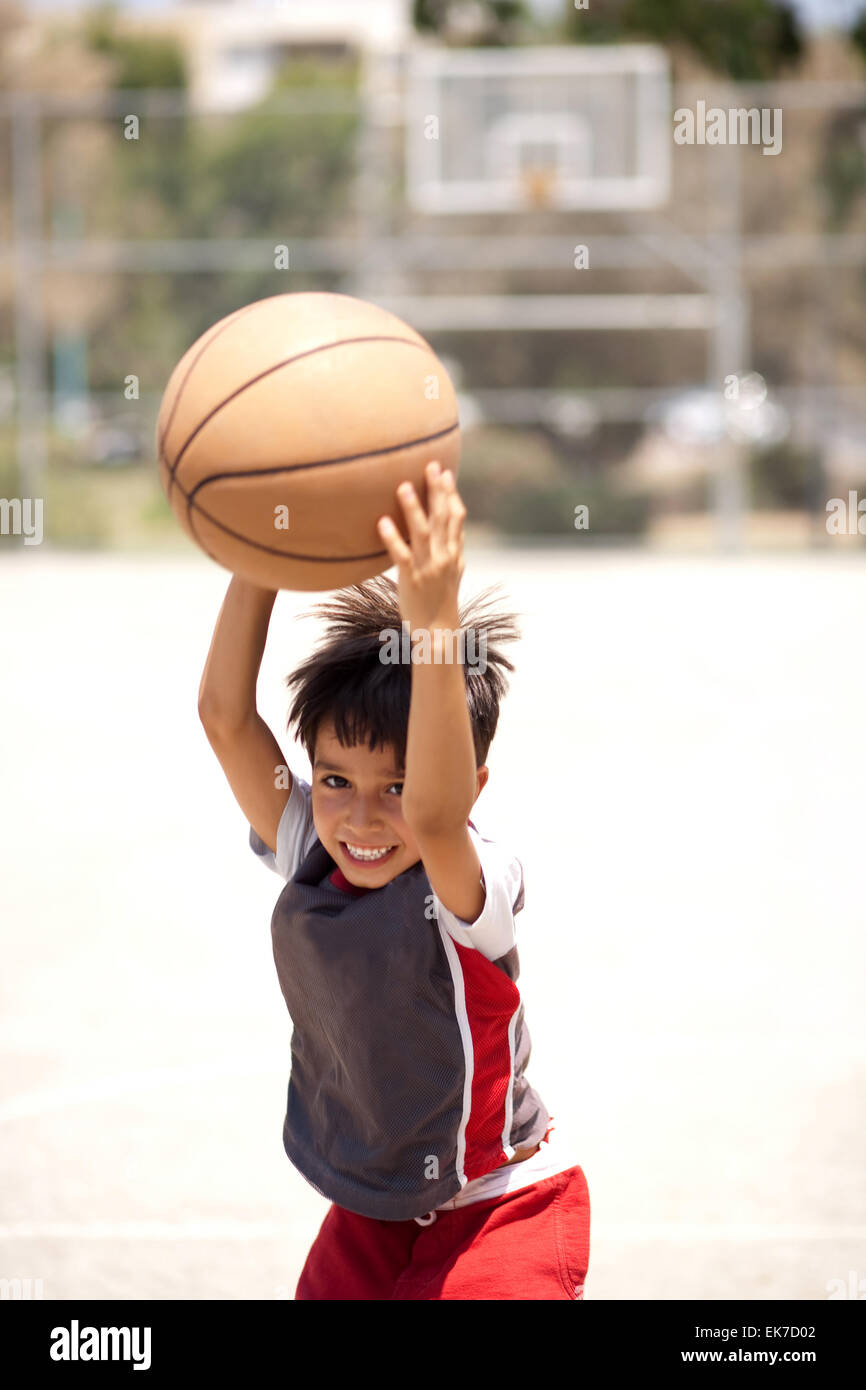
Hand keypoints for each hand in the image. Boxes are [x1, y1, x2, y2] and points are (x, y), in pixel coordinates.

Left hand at [376, 461, 465, 631]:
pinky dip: (393, 538)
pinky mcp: (411, 580)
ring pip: (423, 533)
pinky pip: (402, 556)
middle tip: (431, 465)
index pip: (456, 518)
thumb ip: (455, 549)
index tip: (445, 472)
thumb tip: (458, 532)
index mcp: (454, 553)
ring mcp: (429, 568)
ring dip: (414, 509)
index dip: (451, 494)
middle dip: (437, 491)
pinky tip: (382, 522)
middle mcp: (444, 557)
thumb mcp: (454, 572)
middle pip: (442, 518)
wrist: (437, 630)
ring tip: (403, 486)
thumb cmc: (442, 600)